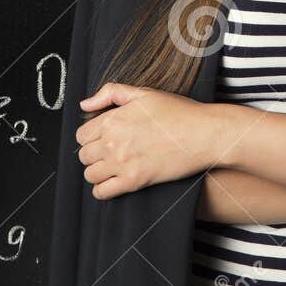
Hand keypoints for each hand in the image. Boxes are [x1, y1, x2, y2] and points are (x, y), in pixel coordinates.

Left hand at [75, 83, 220, 198]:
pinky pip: (102, 192)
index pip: (81, 135)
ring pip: (90, 174)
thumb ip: (110, 93)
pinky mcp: (134, 181)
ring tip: (113, 167)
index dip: (91, 137)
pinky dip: (103, 190)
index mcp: (113, 119)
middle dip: (94, 154)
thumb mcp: (144, 93)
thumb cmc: (179, 112)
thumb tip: (85, 104)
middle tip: (110, 152)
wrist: (204, 134)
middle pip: (83, 155)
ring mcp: (122, 163)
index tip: (103, 138)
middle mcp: (113, 142)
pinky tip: (113, 182)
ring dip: (98, 172)